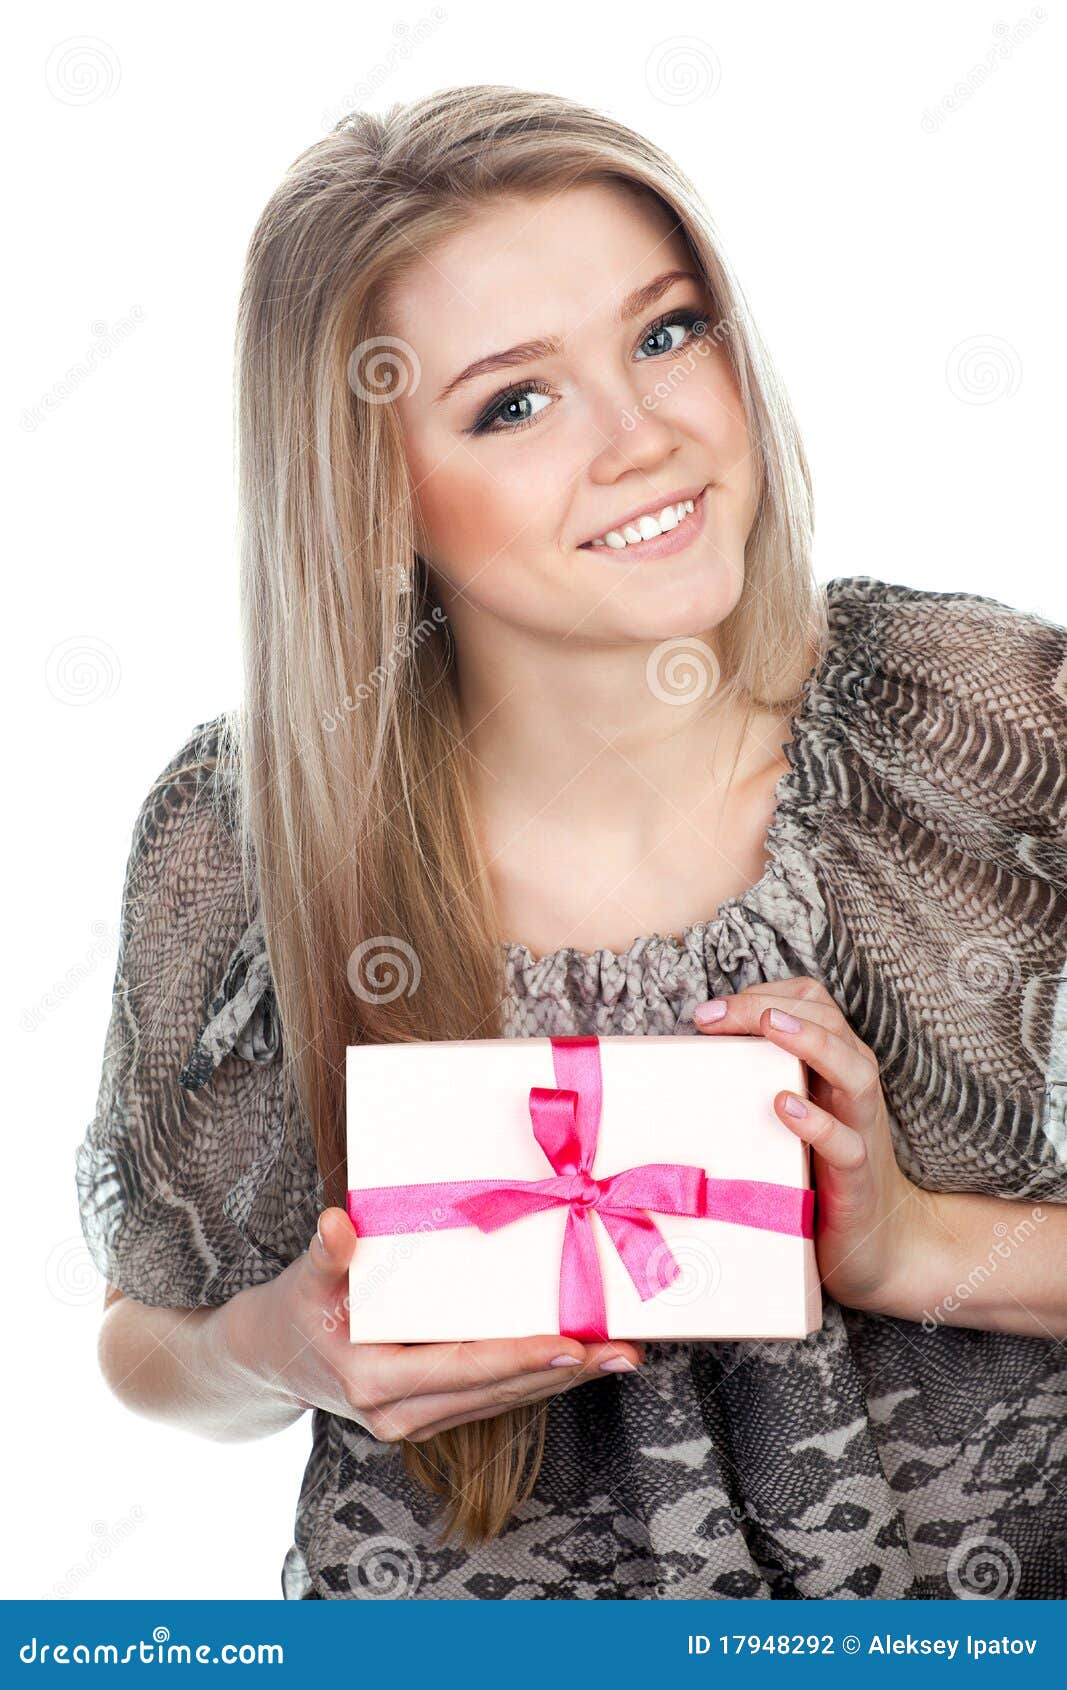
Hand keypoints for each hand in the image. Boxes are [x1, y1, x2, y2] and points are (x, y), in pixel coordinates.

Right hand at [219, 1207, 645, 1442]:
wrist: (268, 1358)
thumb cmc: (291, 1310)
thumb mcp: (303, 1278)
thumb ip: (328, 1254)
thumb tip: (339, 1223)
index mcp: (373, 1381)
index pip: (462, 1368)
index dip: (519, 1359)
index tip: (571, 1344)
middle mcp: (399, 1414)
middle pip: (497, 1392)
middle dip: (564, 1372)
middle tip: (623, 1351)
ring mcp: (416, 1422)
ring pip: (503, 1402)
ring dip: (562, 1379)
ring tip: (619, 1355)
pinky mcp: (429, 1416)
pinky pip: (491, 1398)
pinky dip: (536, 1379)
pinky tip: (578, 1360)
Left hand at [692, 977, 941, 1314]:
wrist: (876, 1247)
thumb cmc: (818, 1171)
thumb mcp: (789, 1116)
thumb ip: (756, 1083)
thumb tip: (692, 1059)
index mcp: (835, 1066)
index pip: (814, 1003)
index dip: (765, 993)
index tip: (711, 1012)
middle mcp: (853, 1088)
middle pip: (830, 1023)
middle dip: (770, 1007)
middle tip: (716, 1015)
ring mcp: (861, 1130)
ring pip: (854, 1071)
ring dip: (811, 1041)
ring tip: (770, 1026)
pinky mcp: (857, 1178)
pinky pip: (846, 1144)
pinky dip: (817, 1122)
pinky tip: (784, 1106)